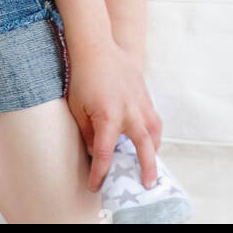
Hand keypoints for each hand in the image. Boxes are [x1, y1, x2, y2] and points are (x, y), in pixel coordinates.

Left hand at [66, 42, 162, 193]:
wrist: (95, 46)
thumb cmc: (82, 77)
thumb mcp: (78, 108)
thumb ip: (88, 133)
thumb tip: (95, 151)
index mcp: (109, 118)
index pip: (105, 154)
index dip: (100, 173)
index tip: (96, 185)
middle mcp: (129, 112)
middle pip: (143, 146)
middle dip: (147, 168)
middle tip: (148, 185)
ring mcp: (139, 101)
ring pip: (154, 130)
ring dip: (154, 147)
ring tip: (152, 159)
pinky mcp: (143, 92)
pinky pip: (152, 115)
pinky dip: (153, 129)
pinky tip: (148, 134)